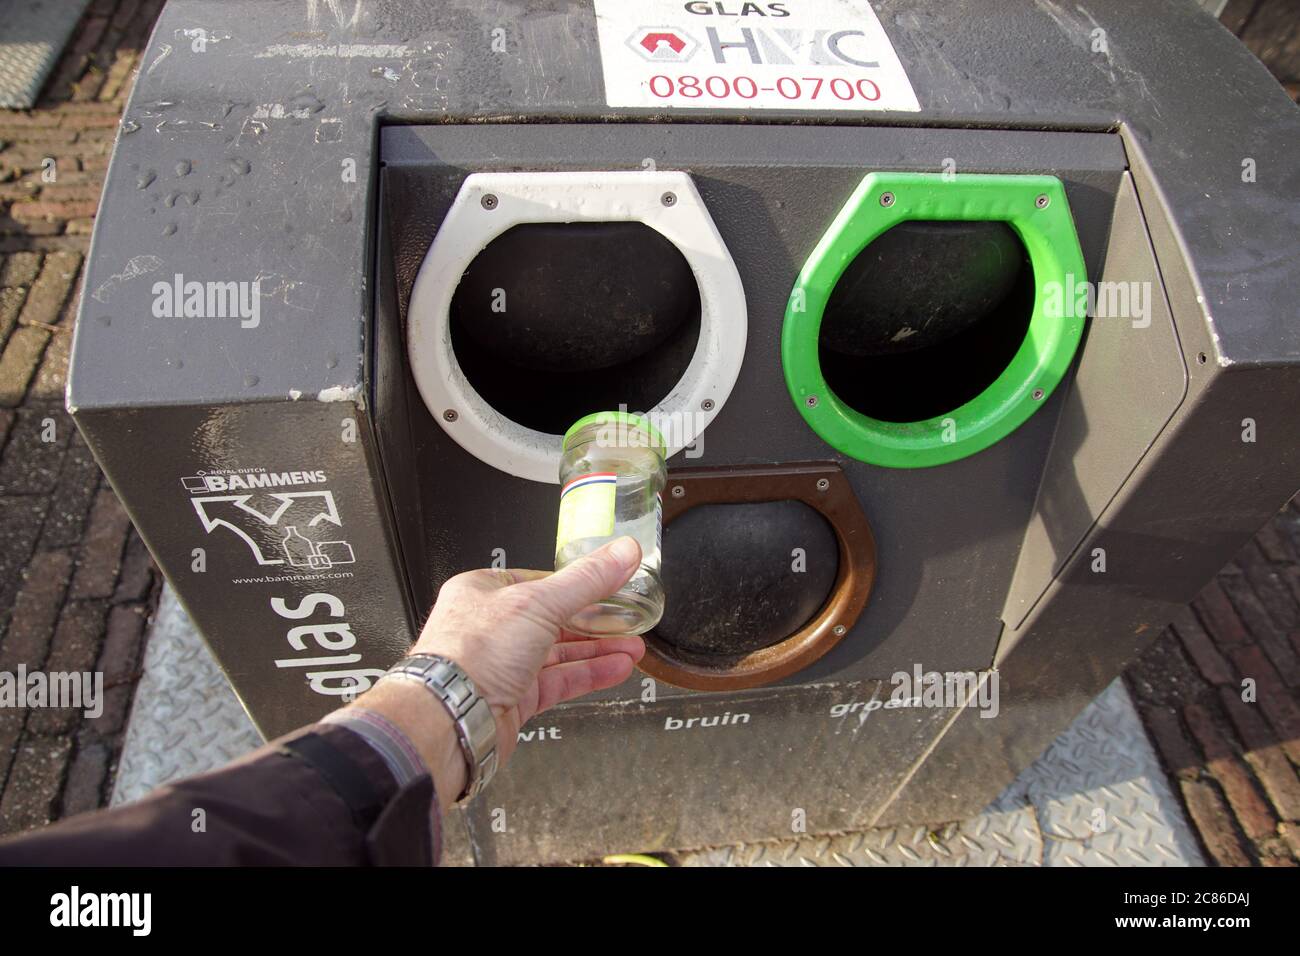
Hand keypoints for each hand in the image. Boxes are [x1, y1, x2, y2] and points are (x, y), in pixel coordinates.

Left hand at [412, 536, 646, 763]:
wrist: (450, 719)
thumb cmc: (471, 656)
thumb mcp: (538, 603)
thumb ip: (587, 580)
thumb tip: (622, 553)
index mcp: (484, 592)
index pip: (540, 581)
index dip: (578, 584)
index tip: (611, 584)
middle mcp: (491, 628)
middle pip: (553, 619)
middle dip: (596, 622)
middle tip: (629, 620)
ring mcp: (503, 665)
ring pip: (559, 652)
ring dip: (598, 650)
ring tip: (632, 647)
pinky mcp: (514, 699)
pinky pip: (559, 681)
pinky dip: (589, 675)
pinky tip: (615, 670)